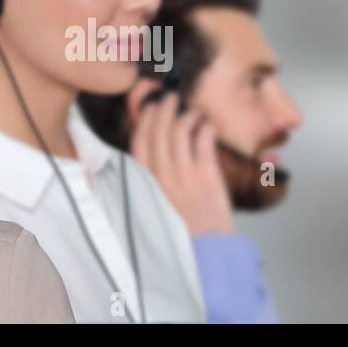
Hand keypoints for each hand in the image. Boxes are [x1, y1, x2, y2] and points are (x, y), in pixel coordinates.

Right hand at [130, 92, 232, 234]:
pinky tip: (207, 126)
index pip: (140, 140)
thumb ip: (151, 178)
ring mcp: (184, 173)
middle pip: (159, 130)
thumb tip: (153, 152)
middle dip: (165, 108)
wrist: (205, 247)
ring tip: (193, 112)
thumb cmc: (181, 227)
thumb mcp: (155, 202)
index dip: (146, 119)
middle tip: (171, 98)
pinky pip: (203, 139)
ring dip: (187, 115)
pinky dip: (205, 127)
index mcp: (146, 181)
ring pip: (181, 130)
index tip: (151, 107)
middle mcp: (161, 174)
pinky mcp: (206, 174)